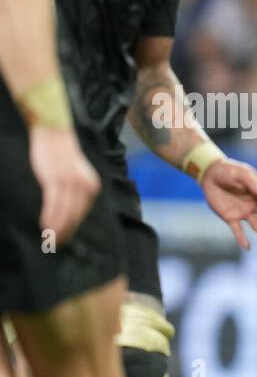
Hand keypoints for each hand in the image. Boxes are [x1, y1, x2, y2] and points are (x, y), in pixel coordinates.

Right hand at [28, 128, 99, 245]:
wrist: (54, 133)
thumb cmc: (62, 153)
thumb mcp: (75, 173)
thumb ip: (74, 190)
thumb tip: (67, 209)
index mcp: (91, 186)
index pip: (82, 213)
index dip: (73, 227)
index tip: (66, 238)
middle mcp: (84, 187)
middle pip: (75, 216)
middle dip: (66, 231)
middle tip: (56, 243)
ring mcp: (70, 184)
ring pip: (64, 213)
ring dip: (57, 228)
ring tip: (49, 238)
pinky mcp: (56, 180)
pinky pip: (54, 204)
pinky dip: (50, 217)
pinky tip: (45, 226)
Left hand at [200, 159, 256, 250]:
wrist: (210, 175)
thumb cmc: (228, 170)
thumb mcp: (241, 172)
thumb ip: (252, 181)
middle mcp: (254, 204)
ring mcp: (243, 212)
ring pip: (255, 224)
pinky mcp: (231, 218)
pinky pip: (238, 230)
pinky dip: (242, 239)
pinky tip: (247, 247)